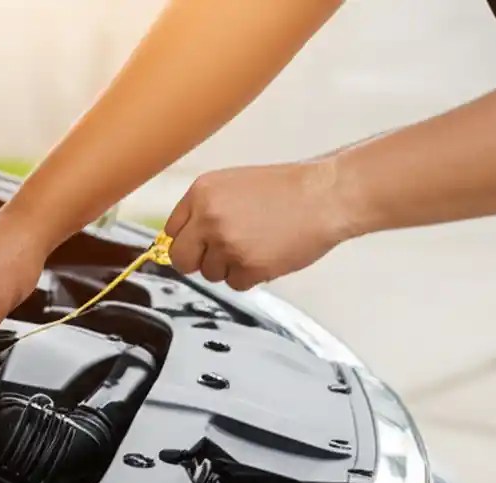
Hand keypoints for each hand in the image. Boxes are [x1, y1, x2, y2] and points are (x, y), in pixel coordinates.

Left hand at [165, 159, 359, 289]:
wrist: (325, 197)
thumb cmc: (285, 190)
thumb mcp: (234, 185)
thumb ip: (204, 209)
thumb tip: (180, 239)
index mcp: (201, 193)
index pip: (171, 231)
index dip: (186, 241)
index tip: (198, 245)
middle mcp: (208, 218)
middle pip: (181, 259)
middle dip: (198, 261)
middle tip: (220, 255)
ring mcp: (227, 244)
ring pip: (211, 274)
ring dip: (230, 267)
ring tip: (256, 244)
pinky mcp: (247, 266)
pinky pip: (235, 284)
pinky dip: (250, 276)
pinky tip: (267, 254)